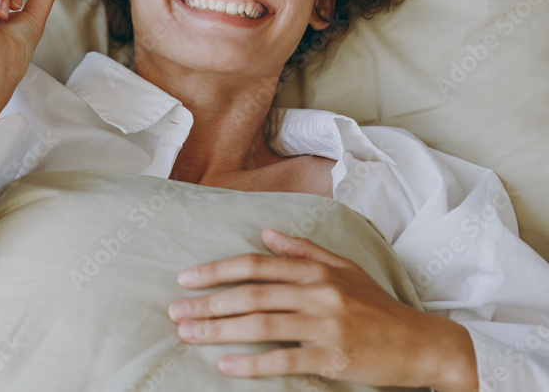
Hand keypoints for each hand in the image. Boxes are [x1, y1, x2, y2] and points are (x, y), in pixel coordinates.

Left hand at [166, 228, 477, 390]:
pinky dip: (253, 364)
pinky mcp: (334, 358)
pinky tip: (225, 365)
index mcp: (316, 270)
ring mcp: (326, 325)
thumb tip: (265, 233)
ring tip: (188, 334)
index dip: (217, 270)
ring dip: (219, 329)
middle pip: (251, 294)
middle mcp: (319, 293)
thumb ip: (304, 251)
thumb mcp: (345, 269)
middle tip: (174, 310)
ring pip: (262, 324)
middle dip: (208, 302)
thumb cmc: (379, 307)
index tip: (186, 278)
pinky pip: (286, 359)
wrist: (424, 344)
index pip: (256, 264)